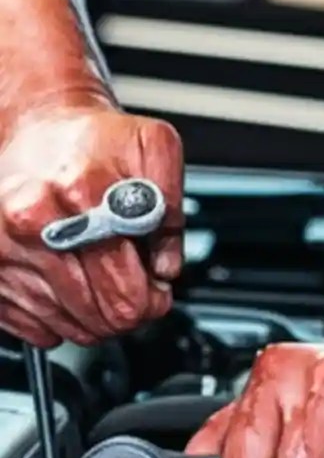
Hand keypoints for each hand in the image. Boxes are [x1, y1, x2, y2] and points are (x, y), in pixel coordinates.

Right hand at [0, 101, 183, 346]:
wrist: (38, 130)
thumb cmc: (97, 144)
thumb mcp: (155, 150)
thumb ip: (174, 208)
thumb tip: (164, 267)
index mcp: (80, 194)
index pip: (125, 291)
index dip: (152, 299)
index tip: (156, 290)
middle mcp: (33, 223)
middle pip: (99, 316)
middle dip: (127, 310)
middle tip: (134, 287)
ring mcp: (4, 248)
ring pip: (67, 327)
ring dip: (94, 316)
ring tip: (102, 280)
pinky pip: (34, 327)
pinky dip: (60, 317)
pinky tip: (72, 285)